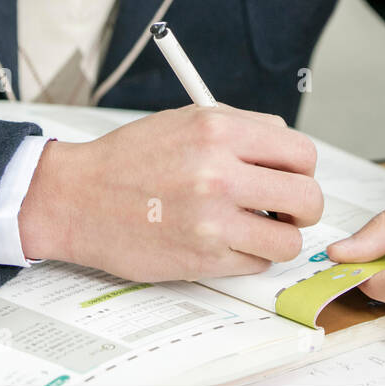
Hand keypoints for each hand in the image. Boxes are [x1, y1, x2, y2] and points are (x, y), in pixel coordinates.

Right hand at [18, 103, 322, 282]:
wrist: (77, 198)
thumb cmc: (128, 159)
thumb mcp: (185, 121)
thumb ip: (241, 131)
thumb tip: (288, 154)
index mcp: (218, 130)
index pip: (301, 153)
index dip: (302, 168)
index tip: (290, 176)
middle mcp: (219, 173)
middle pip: (307, 198)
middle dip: (301, 207)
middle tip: (282, 208)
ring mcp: (212, 220)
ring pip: (288, 240)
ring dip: (277, 237)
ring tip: (253, 227)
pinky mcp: (202, 257)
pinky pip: (256, 264)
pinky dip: (247, 256)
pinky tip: (222, 240)